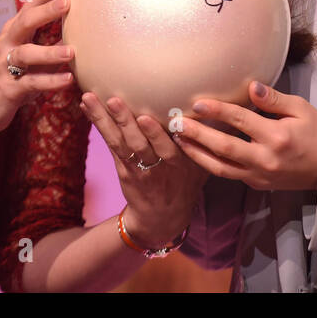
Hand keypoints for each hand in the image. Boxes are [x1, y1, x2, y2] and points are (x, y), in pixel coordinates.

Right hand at [0, 0, 80, 135]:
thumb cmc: (12, 75)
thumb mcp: (31, 53)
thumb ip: (52, 40)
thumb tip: (82, 26)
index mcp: (16, 29)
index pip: (35, 1)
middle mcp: (9, 42)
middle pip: (26, 20)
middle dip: (47, 10)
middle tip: (69, 2)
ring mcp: (6, 64)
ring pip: (27, 54)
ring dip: (50, 52)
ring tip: (72, 51)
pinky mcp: (9, 88)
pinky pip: (31, 83)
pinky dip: (50, 81)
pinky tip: (68, 80)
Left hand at [79, 92, 208, 247]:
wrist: (162, 218)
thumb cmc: (186, 184)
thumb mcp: (203, 168)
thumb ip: (210, 140)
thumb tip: (229, 113)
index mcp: (177, 164)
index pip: (165, 148)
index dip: (155, 134)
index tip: (146, 117)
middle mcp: (155, 166)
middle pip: (137, 143)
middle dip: (125, 121)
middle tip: (113, 100)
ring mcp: (135, 168)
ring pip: (118, 142)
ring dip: (103, 119)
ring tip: (90, 99)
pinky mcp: (122, 167)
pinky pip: (109, 143)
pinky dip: (98, 124)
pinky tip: (87, 107)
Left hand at [173, 81, 316, 190]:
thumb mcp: (301, 108)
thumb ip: (273, 99)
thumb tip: (251, 86)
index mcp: (277, 137)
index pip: (241, 121)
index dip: (218, 111)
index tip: (197, 103)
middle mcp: (265, 159)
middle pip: (224, 147)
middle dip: (198, 135)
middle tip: (176, 124)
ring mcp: (259, 176)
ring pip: (220, 167)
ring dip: (197, 154)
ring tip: (178, 141)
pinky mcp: (257, 185)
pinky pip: (229, 174)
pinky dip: (211, 164)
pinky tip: (197, 152)